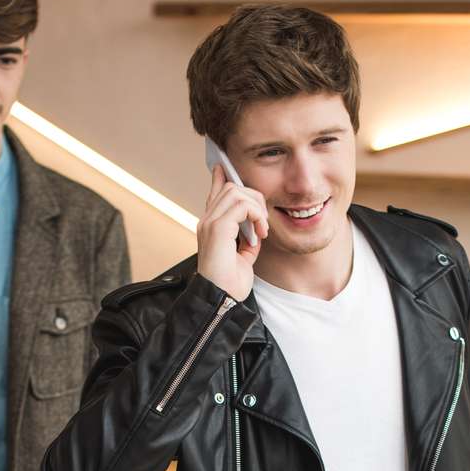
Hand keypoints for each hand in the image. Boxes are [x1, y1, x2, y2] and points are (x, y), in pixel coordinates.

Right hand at [196, 162, 268, 302]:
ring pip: (236, 191)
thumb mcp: (243, 257)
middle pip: (230, 187)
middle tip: (263, 222)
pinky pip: (242, 205)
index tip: (228, 169)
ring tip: (262, 228)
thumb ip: (247, 240)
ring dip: (256, 207)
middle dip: (254, 197)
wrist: (221, 301)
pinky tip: (260, 232)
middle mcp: (206, 221)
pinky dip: (256, 215)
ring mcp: (210, 223)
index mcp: (210, 227)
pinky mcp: (217, 228)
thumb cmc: (230, 285)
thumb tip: (257, 229)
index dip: (224, 178)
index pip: (216, 193)